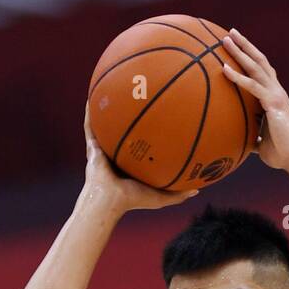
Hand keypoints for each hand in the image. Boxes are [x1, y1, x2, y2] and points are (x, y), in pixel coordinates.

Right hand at [82, 102, 199, 212]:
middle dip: (130, 114)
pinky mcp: (92, 146)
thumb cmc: (133, 200)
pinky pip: (90, 125)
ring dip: (108, 108)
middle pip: (124, 130)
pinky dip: (90, 111)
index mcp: (130, 165)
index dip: (148, 132)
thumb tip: (197, 190)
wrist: (109, 201)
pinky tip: (93, 95)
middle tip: (139, 95)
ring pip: (106, 125)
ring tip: (113, 87)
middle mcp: (116, 155)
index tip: (160, 117)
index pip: (140, 145)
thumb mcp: (161, 197)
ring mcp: (103, 150)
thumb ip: (178, 193)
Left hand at [220, 28, 288, 170]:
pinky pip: (252, 86)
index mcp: (274, 97)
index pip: (262, 71)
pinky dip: (238, 77)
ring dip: (240, 52)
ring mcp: (276, 94)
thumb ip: (252, 136)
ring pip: (255, 66)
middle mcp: (276, 91)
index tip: (238, 47)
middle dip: (244, 45)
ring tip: (225, 39)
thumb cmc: (280, 153)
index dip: (250, 58)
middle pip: (259, 61)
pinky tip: (224, 68)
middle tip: (230, 33)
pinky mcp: (273, 103)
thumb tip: (240, 141)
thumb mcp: (261, 142)